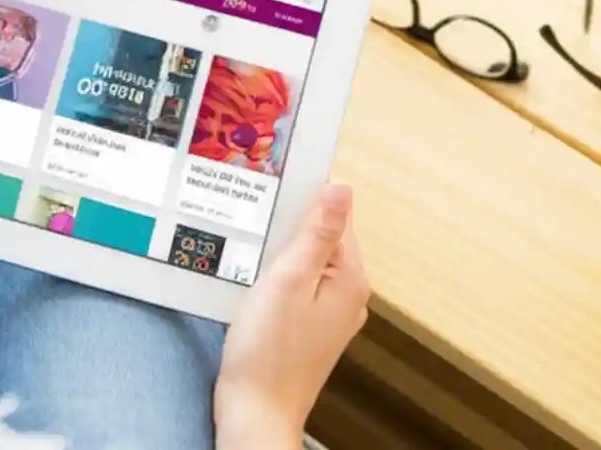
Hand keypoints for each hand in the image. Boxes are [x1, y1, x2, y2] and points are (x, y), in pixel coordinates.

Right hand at [214, 185, 369, 448]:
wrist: (256, 412)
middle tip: (253, 223)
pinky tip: (254, 282)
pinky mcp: (310, 329)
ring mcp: (331, 315)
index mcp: (350, 279)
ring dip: (280, 254)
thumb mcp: (288, 280)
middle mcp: (348, 296)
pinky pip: (298, 288)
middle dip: (289, 229)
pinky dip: (277, 279)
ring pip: (307, 265)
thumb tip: (341, 188)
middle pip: (322, 241)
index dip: (303, 202)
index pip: (336, 219)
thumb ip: (317, 234)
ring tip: (250, 252)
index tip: (272, 193)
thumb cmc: (267, 350)